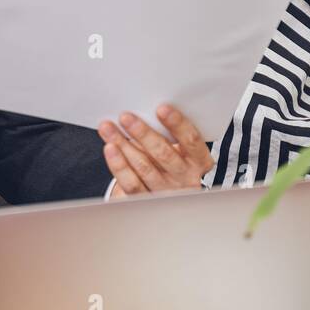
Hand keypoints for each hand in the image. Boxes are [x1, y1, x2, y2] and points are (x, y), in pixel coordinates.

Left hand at [99, 105, 213, 197]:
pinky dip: (119, 165)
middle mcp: (186, 178)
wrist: (167, 193)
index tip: (161, 109)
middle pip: (164, 154)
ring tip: (109, 128)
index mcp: (199, 161)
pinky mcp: (148, 201)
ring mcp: (167, 191)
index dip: (178, 124)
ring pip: (144, 168)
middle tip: (126, 117)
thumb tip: (143, 112)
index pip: (191, 141)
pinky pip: (131, 184)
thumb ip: (168, 134)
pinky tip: (110, 148)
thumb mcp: (180, 148)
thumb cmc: (172, 161)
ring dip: (124, 145)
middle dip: (143, 133)